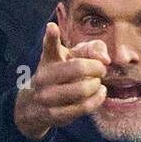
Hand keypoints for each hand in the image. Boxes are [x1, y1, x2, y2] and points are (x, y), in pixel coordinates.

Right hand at [13, 23, 109, 140]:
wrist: (35, 105)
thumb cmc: (63, 74)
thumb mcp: (74, 56)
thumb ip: (93, 49)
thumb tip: (105, 59)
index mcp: (49, 58)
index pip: (49, 46)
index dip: (51, 36)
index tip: (52, 27)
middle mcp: (44, 76)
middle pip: (78, 68)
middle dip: (97, 68)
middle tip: (101, 70)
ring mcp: (46, 96)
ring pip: (82, 90)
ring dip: (96, 86)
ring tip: (98, 83)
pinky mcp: (53, 114)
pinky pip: (82, 107)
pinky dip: (96, 100)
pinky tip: (100, 93)